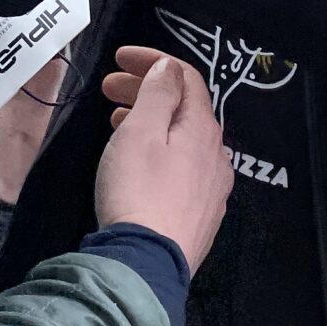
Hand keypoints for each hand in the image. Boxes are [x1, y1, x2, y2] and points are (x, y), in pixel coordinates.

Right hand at [92, 51, 228, 276]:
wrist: (145, 266)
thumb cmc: (138, 193)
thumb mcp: (140, 132)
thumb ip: (157, 94)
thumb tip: (168, 69)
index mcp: (203, 130)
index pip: (186, 78)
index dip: (153, 60)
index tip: (120, 59)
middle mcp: (217, 157)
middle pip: (185, 109)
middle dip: (147, 91)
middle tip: (109, 89)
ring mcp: (212, 190)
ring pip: (183, 140)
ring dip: (152, 122)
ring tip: (118, 122)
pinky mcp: (200, 216)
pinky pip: (183, 169)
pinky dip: (160, 152)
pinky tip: (139, 163)